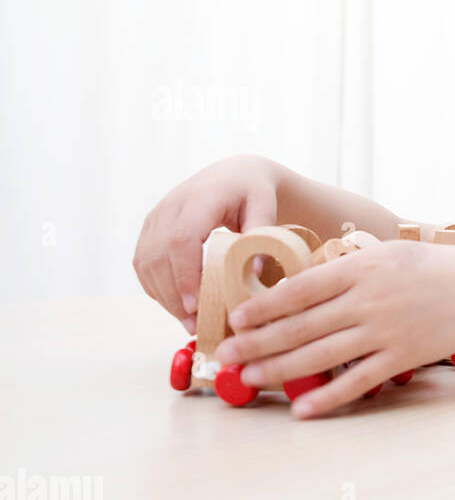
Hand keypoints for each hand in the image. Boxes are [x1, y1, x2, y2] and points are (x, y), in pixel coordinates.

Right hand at [133, 154, 281, 334]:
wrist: (233, 175)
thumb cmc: (253, 193)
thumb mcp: (265, 208)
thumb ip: (261, 237)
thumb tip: (252, 276)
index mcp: (200, 198)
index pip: (181, 240)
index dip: (184, 275)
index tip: (195, 305)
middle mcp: (170, 206)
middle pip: (158, 256)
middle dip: (173, 295)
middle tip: (195, 324)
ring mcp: (155, 218)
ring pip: (146, 263)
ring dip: (164, 296)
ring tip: (189, 322)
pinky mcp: (149, 229)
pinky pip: (143, 264)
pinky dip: (157, 288)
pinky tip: (178, 306)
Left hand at [212, 240, 454, 417]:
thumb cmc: (429, 267)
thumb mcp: (384, 254)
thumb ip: (344, 268)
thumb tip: (296, 287)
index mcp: (359, 269)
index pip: (298, 290)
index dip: (262, 307)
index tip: (235, 318)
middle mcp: (367, 301)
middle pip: (300, 327)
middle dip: (257, 342)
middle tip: (224, 355)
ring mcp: (384, 332)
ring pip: (320, 356)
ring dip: (279, 369)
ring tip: (248, 378)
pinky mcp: (401, 357)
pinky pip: (357, 382)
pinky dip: (327, 398)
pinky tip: (302, 410)